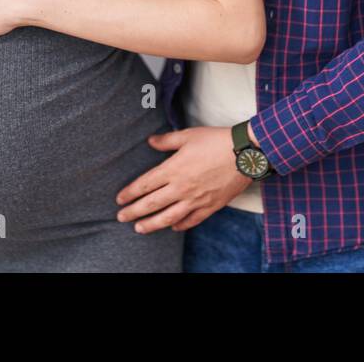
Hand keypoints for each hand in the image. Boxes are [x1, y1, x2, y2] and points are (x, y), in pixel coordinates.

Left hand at [113, 126, 254, 232]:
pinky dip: (180, 225)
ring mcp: (196, 199)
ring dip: (152, 224)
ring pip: (168, 217)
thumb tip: (150, 141)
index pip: (145, 184)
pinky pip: (192, 220)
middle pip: (152, 204)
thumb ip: (166, 141)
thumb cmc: (216, 141)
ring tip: (139, 229)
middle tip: (121, 217)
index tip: (119, 199)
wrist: (244, 154)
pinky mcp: (210, 206)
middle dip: (134, 212)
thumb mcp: (188, 135)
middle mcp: (181, 187)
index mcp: (173, 169)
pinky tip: (173, 227)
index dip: (130, 193)